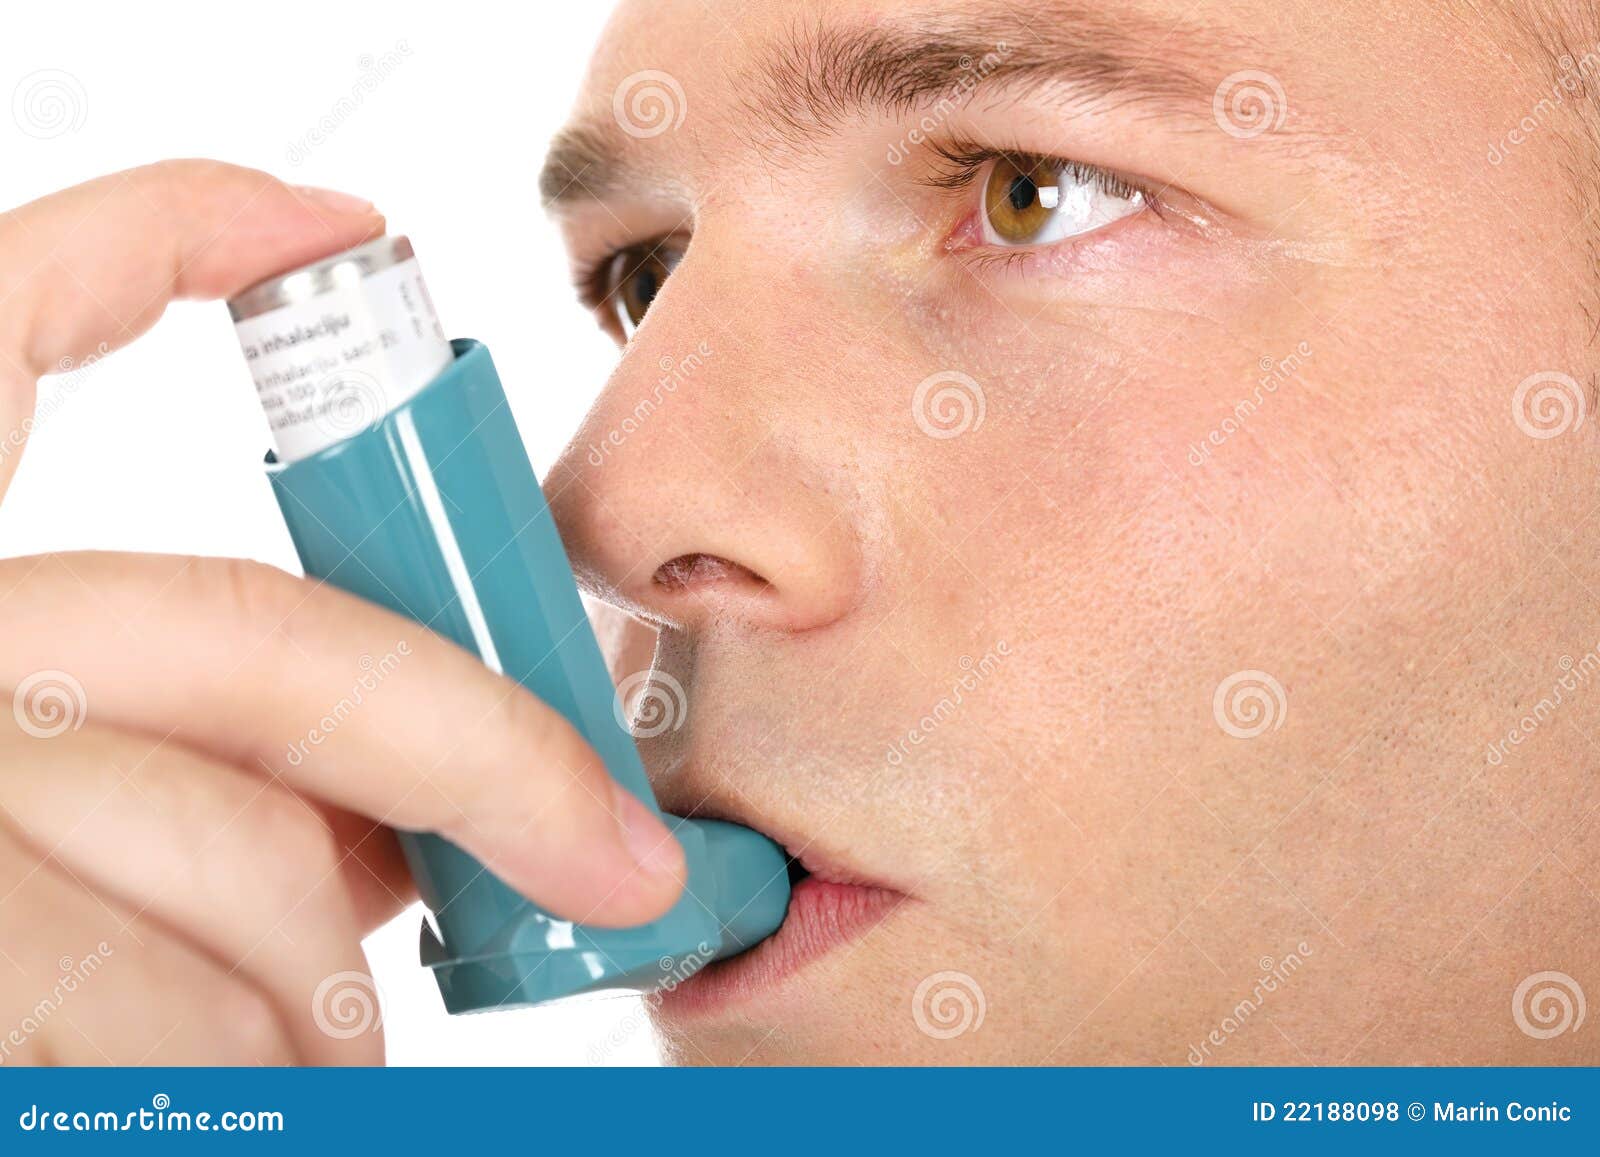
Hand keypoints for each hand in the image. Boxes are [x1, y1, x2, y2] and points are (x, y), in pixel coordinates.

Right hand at [0, 161, 685, 1064]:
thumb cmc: (21, 954)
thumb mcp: (64, 822)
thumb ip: (205, 770)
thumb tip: (392, 817)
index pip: (2, 321)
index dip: (162, 233)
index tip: (336, 226)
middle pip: (265, 636)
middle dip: (487, 759)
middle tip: (624, 862)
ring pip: (254, 851)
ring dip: (338, 979)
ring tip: (329, 1046)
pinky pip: (193, 1011)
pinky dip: (269, 1066)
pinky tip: (243, 1087)